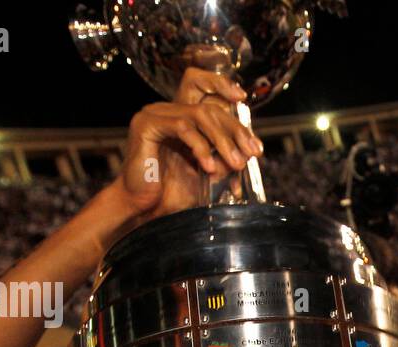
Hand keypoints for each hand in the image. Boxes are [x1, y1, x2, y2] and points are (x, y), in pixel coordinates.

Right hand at [117, 67, 262, 220]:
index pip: (204, 91)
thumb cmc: (173, 191)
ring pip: (199, 115)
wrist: (144, 207)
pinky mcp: (146, 125)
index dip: (223, 87)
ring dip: (222, 141)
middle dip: (235, 129)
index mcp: (181, 116)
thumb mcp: (208, 170)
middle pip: (209, 106)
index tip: (243, 98)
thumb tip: (250, 149)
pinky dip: (201, 147)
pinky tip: (209, 166)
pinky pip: (182, 128)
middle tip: (253, 152)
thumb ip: (225, 155)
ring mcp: (155, 114)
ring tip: (236, 163)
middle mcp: (168, 110)